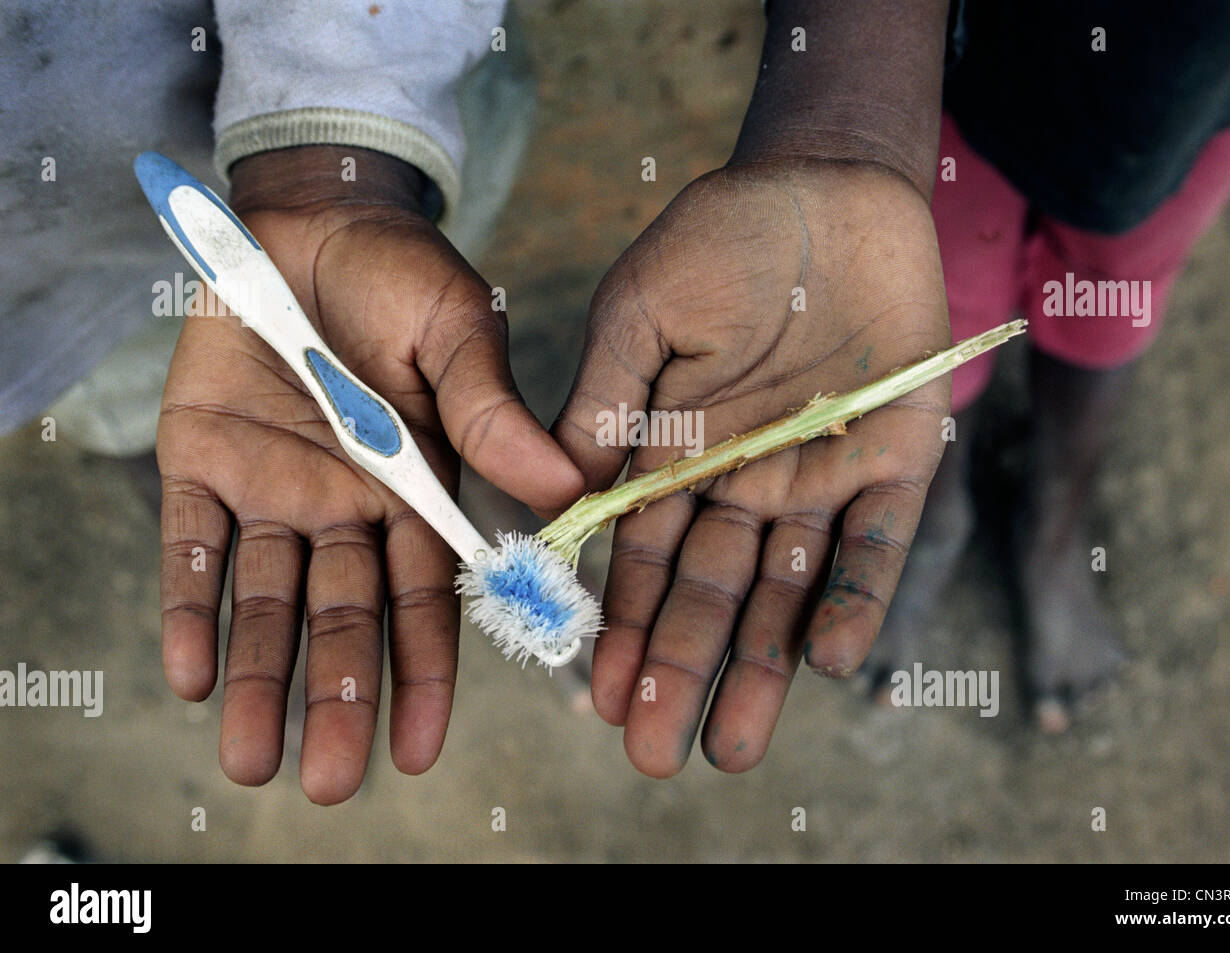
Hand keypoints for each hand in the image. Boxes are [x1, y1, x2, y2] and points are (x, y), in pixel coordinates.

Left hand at [157, 146, 581, 803]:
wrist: (304, 214)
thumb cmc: (397, 269)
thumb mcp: (454, 329)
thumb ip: (491, 408)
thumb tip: (566, 490)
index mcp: (417, 486)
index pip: (425, 596)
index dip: (425, 672)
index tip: (421, 748)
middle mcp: (347, 504)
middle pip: (346, 617)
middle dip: (342, 698)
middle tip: (332, 782)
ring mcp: (273, 488)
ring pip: (267, 600)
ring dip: (261, 678)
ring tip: (252, 762)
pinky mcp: (201, 459)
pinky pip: (190, 544)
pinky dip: (187, 606)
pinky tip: (188, 674)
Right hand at [553, 159, 949, 775]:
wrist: (830, 185)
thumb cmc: (723, 239)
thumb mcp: (641, 311)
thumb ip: (605, 401)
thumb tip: (558, 498)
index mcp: (677, 454)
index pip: (644, 560)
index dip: (624, 627)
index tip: (600, 694)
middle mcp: (744, 482)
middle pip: (710, 593)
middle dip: (682, 671)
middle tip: (654, 752)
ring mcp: (820, 475)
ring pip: (786, 589)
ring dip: (760, 667)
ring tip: (732, 746)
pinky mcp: (896, 459)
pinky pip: (877, 543)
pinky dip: (854, 598)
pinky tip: (827, 660)